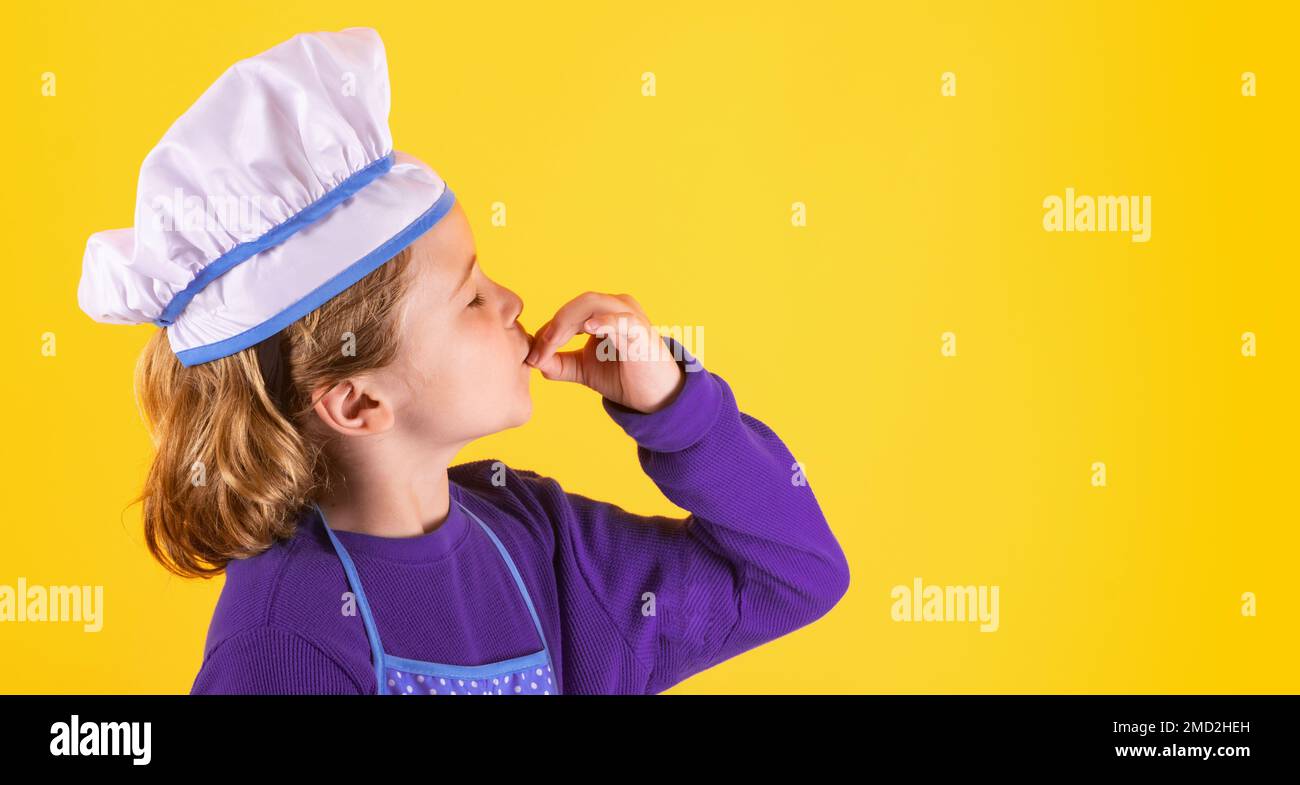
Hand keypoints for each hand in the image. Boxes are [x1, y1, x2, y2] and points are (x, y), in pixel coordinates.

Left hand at [524, 291, 685, 413]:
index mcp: (604, 311)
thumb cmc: (623, 378)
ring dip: (566, 324)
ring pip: (592, 304)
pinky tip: (588, 328)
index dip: (547, 333)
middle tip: (538, 353)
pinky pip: (621, 319)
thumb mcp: (583, 370)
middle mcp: (617, 307)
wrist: (655, 399)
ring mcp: (630, 316)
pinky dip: (604, 321)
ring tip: (552, 345)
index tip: (532, 357)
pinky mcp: (641, 332)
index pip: (568, 313)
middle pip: (576, 305)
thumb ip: (559, 363)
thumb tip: (532, 360)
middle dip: (553, 327)